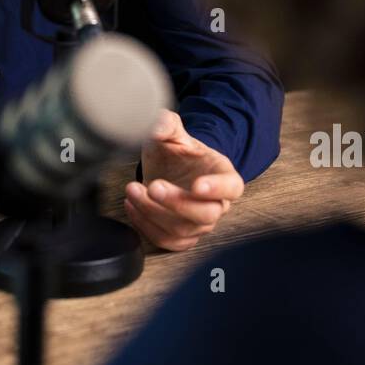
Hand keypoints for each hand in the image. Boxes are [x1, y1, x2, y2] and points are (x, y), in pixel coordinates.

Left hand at [124, 109, 243, 251]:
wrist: (165, 167)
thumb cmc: (175, 151)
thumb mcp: (171, 131)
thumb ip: (166, 123)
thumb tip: (158, 123)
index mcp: (223, 175)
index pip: (232, 187)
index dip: (217, 188)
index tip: (196, 185)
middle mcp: (216, 203)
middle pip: (206, 214)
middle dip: (177, 203)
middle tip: (153, 187)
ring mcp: (199, 223)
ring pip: (183, 230)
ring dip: (154, 213)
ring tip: (132, 191)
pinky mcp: (181, 235)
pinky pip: (168, 241)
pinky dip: (147, 227)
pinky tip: (132, 206)